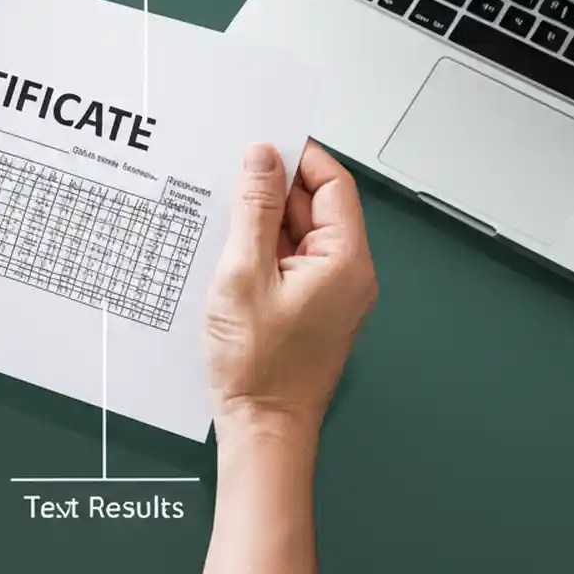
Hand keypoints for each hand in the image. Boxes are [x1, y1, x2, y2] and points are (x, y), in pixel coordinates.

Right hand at [205, 141, 377, 441]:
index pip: (333, 184)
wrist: (263, 429)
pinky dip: (263, 251)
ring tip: (225, 225)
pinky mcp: (311, 309)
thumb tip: (262, 159)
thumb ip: (253, 209)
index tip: (264, 144)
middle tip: (231, 181)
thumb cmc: (260, 369)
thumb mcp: (243, 274)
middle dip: (274, 190)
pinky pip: (291, 262)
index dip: (299, 157)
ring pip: (300, 235)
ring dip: (264, 223)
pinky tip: (232, 255)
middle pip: (317, 208)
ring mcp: (331, 293)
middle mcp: (348, 274)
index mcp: (345, 260)